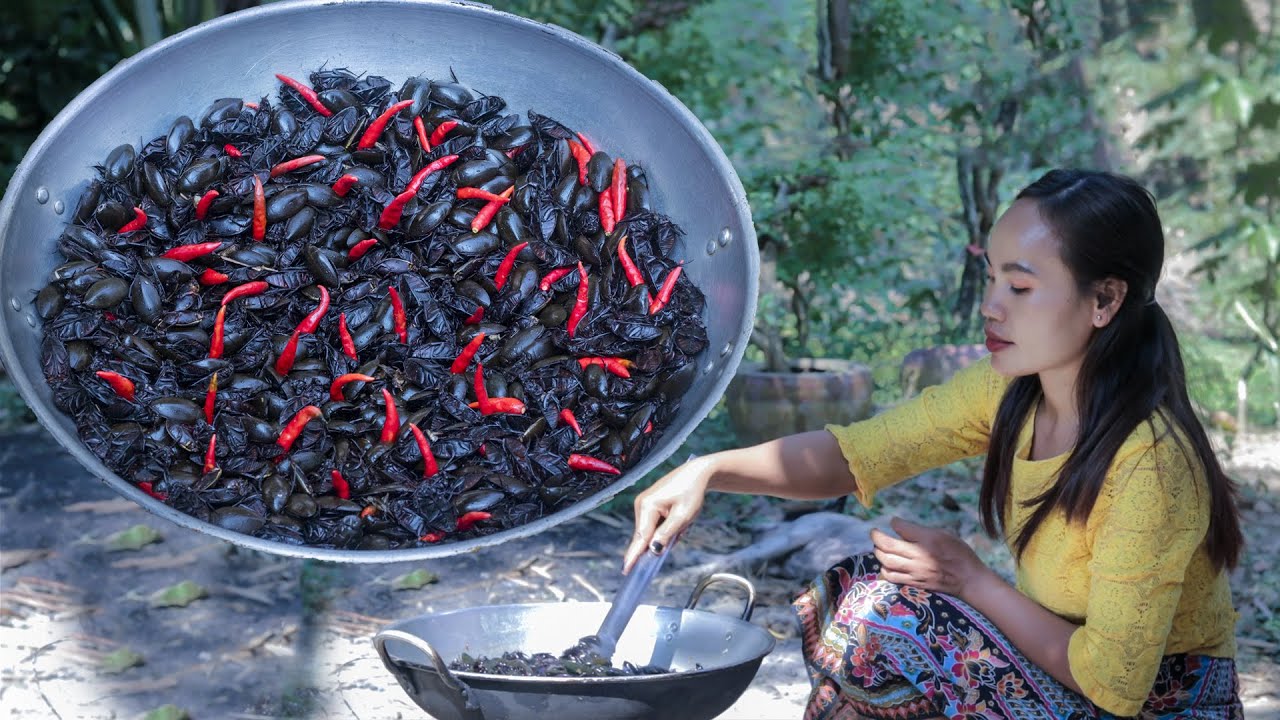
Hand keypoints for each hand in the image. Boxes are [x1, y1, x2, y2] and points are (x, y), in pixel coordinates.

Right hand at [622, 456, 713, 573]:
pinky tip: (678, 517)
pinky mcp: (648, 505)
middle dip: (663, 539)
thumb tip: (653, 550)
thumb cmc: (691, 492)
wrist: (696, 473)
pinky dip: (667, 527)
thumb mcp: (683, 517)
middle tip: (682, 527)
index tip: (626, 571)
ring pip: (652, 531)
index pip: (640, 537)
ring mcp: (643, 504)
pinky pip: (655, 524)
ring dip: (668, 532)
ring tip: (683, 518)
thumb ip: (667, 534)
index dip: (634, 556)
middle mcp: (641, 505)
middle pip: (646, 535)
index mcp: (648, 506)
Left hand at [870, 517, 992, 600]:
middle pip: (888, 546)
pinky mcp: (915, 583)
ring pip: (887, 562)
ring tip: (879, 548)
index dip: (894, 523)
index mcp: (928, 540)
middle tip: (875, 533)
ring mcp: (916, 571)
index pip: (901, 528)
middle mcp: (919, 556)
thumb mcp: (945, 534)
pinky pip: (893, 577)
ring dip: (879, 553)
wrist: (969, 579)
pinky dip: (885, 569)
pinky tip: (886, 564)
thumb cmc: (960, 553)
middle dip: (877, 537)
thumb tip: (902, 528)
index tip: (894, 522)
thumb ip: (923, 531)